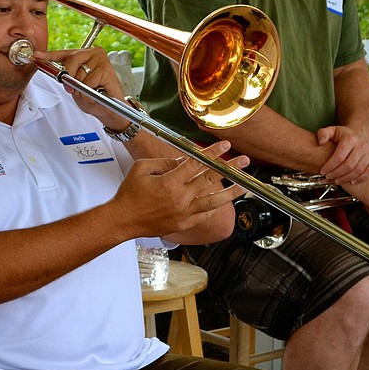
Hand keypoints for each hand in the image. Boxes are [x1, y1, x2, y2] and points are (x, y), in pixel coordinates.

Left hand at [33, 46, 130, 130]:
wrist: (110, 110)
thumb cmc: (94, 98)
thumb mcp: (75, 88)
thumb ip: (68, 79)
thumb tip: (62, 76)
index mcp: (83, 56)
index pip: (63, 54)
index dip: (49, 55)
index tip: (36, 56)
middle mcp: (92, 53)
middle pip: (71, 60)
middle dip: (70, 77)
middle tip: (74, 88)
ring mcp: (101, 59)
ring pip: (80, 73)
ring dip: (82, 88)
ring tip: (91, 91)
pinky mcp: (107, 68)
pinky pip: (89, 81)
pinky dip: (90, 91)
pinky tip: (98, 92)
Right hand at [107, 141, 247, 239]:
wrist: (123, 220)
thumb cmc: (130, 194)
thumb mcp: (142, 168)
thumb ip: (164, 162)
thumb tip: (183, 160)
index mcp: (169, 182)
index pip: (196, 163)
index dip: (213, 153)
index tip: (225, 146)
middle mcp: (180, 198)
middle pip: (210, 179)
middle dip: (229, 168)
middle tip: (243, 161)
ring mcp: (184, 213)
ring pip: (214, 201)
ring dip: (231, 192)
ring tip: (245, 185)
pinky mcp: (184, 224)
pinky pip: (204, 214)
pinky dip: (215, 207)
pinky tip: (224, 200)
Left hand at [317, 125, 368, 184]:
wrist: (362, 131)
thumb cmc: (346, 134)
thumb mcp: (332, 130)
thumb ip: (323, 134)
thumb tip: (320, 142)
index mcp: (350, 139)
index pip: (339, 157)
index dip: (330, 166)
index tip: (323, 171)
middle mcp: (362, 145)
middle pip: (349, 165)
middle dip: (337, 174)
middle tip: (329, 177)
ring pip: (358, 170)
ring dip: (346, 178)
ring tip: (337, 180)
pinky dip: (360, 179)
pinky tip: (352, 182)